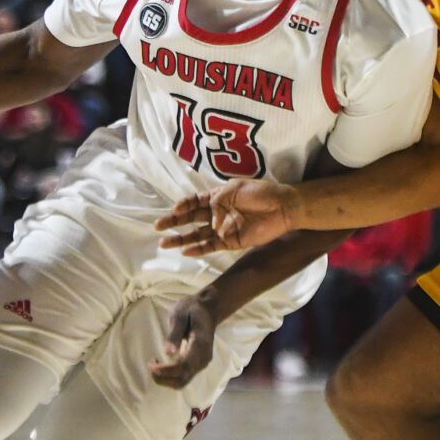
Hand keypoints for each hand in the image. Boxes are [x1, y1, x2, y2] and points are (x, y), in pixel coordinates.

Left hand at [147, 292, 215, 388]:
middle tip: (149, 364)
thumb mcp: (180, 315)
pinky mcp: (196, 365)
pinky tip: (159, 364)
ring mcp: (201, 363)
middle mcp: (204, 357)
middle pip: (183, 378)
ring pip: (182, 381)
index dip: (167, 370)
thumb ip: (174, 333)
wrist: (208, 310)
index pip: (185, 365)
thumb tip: (167, 353)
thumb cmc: (192, 309)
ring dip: (164, 379)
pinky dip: (168, 376)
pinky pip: (182, 377)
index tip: (151, 366)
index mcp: (201, 343)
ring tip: (152, 364)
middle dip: (163, 377)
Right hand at [155, 178, 298, 255]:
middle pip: (191, 219)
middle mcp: (217, 213)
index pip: (194, 201)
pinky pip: (211, 246)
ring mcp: (223, 228)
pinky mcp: (231, 241)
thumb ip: (217, 202)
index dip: (182, 205)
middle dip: (174, 222)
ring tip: (164, 242)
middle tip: (157, 227)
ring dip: (181, 238)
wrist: (282, 207)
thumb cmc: (260, 193)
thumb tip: (210, 221)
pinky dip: (198, 248)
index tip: (173, 209)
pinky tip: (185, 250)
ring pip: (197, 234)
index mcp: (217, 197)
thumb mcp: (234, 189)